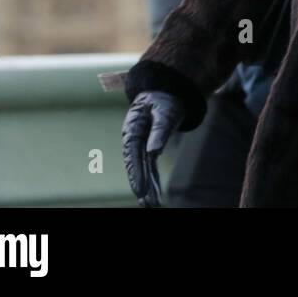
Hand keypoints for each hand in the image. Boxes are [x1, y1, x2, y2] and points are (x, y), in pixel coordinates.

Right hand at [121, 90, 184, 207]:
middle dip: (142, 185)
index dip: (135, 173)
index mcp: (132, 129)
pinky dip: (152, 179)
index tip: (140, 190)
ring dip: (148, 186)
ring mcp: (140, 145)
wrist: (165, 93)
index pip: (132, 155)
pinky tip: (154, 193)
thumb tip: (154, 153)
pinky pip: (150, 166)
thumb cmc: (163, 100)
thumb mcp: (164, 111)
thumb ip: (160, 130)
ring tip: (152, 204)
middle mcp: (133, 139)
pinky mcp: (149, 148)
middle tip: (148, 203)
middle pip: (137, 165)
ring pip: (143, 168)